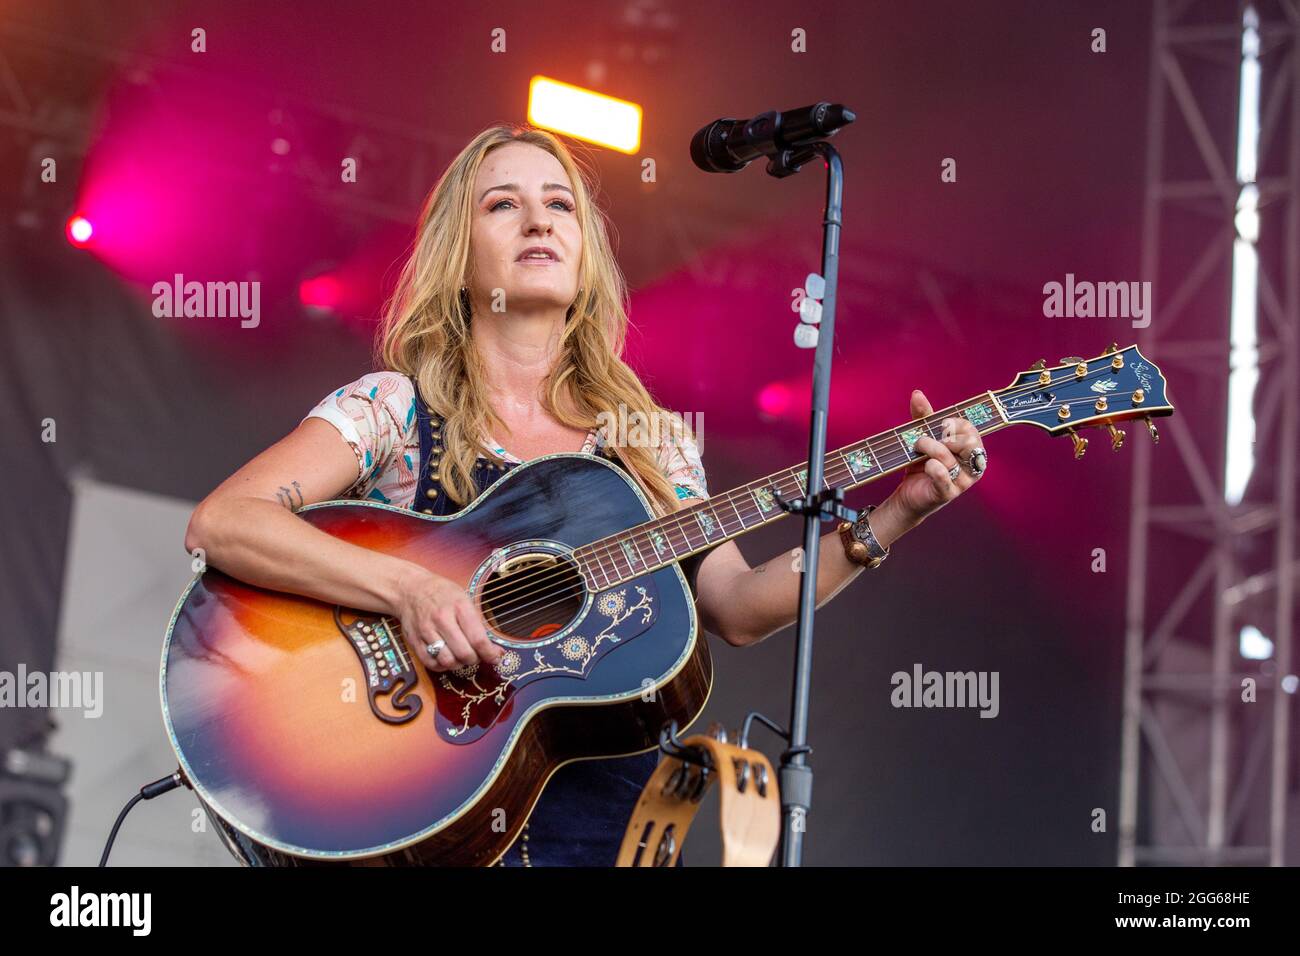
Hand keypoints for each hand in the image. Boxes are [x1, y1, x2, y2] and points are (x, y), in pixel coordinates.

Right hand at [392, 566, 502, 672]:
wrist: (410, 590)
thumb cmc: (442, 594)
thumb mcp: (464, 598)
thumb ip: (477, 623)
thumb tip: (493, 648)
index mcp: (459, 606)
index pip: (478, 639)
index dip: (490, 653)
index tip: (495, 657)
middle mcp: (442, 619)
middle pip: (464, 653)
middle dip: (475, 659)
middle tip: (477, 656)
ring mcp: (427, 631)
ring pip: (448, 661)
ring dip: (459, 664)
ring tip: (462, 657)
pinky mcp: (415, 641)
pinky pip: (431, 663)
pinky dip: (442, 666)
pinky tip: (447, 658)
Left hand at [885, 388, 985, 524]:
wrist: (908, 495)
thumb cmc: (921, 465)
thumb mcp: (923, 437)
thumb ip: (923, 417)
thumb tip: (917, 394)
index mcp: (972, 451)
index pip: (971, 430)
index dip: (954, 424)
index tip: (938, 426)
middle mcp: (973, 466)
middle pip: (968, 443)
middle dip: (943, 436)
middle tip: (923, 440)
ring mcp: (962, 482)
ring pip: (950, 457)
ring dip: (929, 448)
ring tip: (916, 450)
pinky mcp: (947, 494)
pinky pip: (943, 477)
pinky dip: (933, 467)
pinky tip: (925, 466)